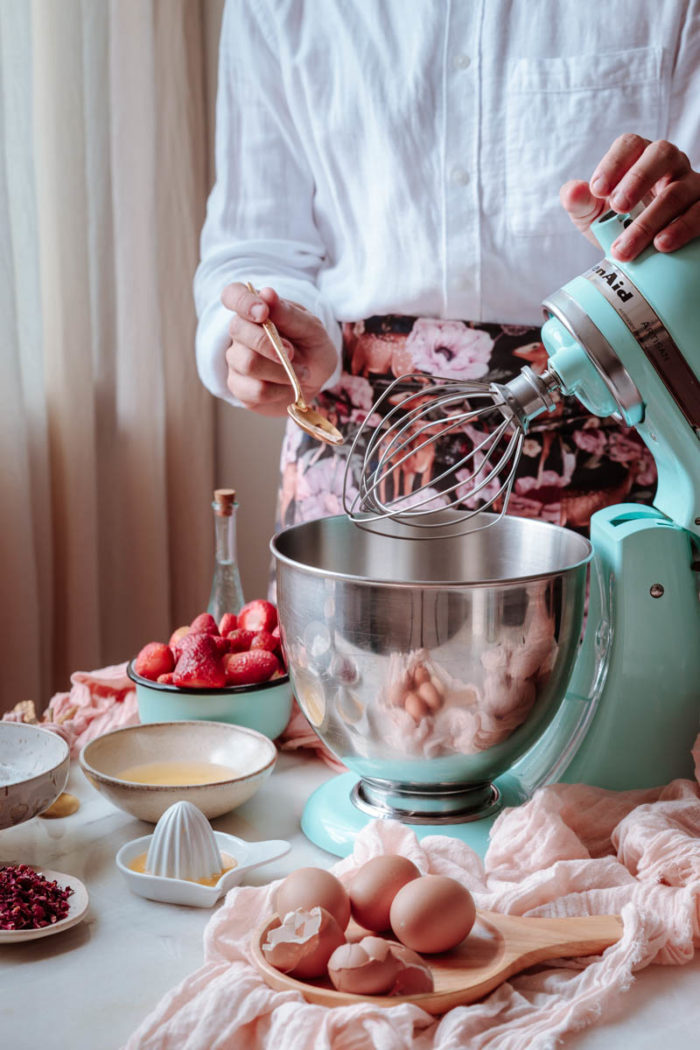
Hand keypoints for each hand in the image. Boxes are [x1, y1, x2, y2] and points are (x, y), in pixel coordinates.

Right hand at [221, 283, 337, 415]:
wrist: (315, 379)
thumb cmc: (311, 347)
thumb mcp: (312, 328)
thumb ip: (289, 313)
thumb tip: (266, 293)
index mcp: (255, 309)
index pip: (233, 295)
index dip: (243, 301)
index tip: (263, 312)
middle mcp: (240, 332)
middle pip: (238, 330)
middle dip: (269, 343)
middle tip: (293, 353)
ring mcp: (235, 360)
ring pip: (248, 363)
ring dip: (282, 371)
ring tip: (302, 373)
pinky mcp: (238, 387)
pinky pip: (255, 390)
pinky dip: (281, 390)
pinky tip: (289, 387)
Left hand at [560, 134, 699, 260]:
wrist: (643, 252)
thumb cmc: (617, 224)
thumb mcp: (593, 214)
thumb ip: (580, 203)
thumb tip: (572, 191)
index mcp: (640, 157)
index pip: (630, 145)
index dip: (614, 163)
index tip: (597, 190)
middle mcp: (669, 165)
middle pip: (661, 155)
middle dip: (638, 179)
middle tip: (617, 207)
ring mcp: (690, 186)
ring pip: (678, 192)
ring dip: (650, 220)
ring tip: (626, 247)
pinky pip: (699, 214)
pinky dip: (681, 228)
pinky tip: (661, 245)